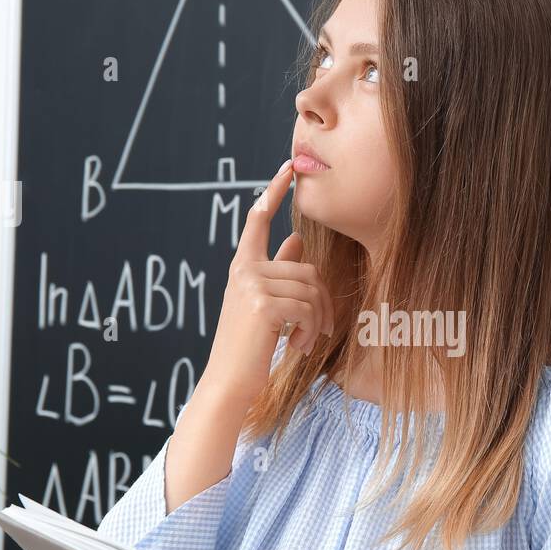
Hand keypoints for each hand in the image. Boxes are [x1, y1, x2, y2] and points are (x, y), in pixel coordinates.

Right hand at [201, 158, 336, 407]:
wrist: (230, 382)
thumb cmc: (248, 346)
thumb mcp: (263, 303)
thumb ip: (278, 269)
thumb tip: (298, 237)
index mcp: (242, 266)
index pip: (257, 219)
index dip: (274, 191)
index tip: (288, 167)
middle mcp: (243, 270)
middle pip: (305, 267)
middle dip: (320, 301)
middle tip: (317, 330)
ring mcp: (251, 285)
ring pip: (311, 288)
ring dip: (317, 320)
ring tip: (306, 341)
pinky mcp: (263, 305)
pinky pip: (307, 307)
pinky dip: (311, 331)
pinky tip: (298, 347)